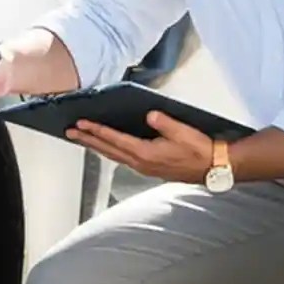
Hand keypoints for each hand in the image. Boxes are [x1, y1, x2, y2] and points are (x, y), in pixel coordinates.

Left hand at [67, 111, 214, 183]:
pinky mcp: (149, 168)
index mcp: (145, 154)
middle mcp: (140, 163)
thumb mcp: (182, 131)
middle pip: (108, 150)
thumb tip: (148, 115)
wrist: (214, 168)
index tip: (81, 124)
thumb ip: (163, 122)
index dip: (96, 131)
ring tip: (81, 138)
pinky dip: (110, 151)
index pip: (114, 140)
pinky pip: (123, 159)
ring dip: (96, 146)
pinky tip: (106, 147)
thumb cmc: (199, 149)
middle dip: (87, 140)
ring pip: (114, 156)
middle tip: (70, 132)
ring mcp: (144, 168)